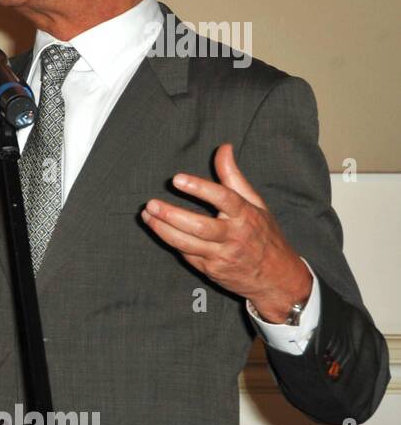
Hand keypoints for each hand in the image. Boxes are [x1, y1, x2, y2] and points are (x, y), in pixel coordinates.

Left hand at [140, 143, 311, 321]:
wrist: (277, 277)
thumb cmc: (263, 234)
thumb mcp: (255, 204)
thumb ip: (234, 177)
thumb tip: (224, 147)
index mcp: (246, 216)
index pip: (224, 198)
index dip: (200, 188)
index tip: (177, 178)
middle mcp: (234, 236)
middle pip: (199, 226)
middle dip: (171, 215)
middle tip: (151, 204)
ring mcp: (222, 256)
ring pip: (187, 244)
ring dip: (163, 230)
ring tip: (146, 216)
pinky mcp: (211, 270)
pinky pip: (187, 255)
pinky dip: (171, 242)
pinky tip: (159, 230)